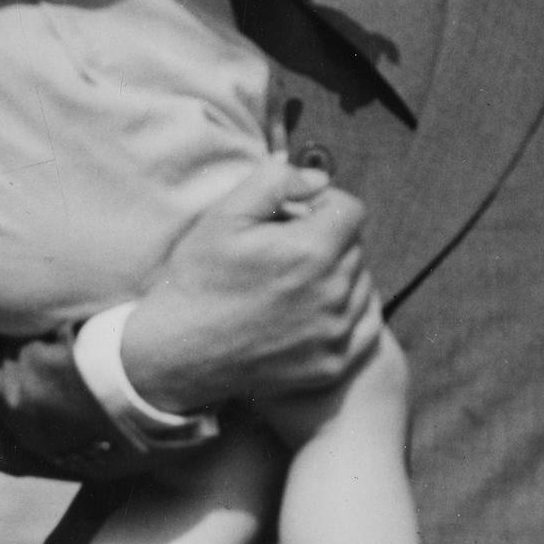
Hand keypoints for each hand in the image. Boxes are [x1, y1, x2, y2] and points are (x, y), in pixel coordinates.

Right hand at [118, 157, 381, 410]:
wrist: (177, 353)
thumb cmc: (199, 278)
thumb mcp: (225, 215)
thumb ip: (276, 181)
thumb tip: (320, 179)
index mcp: (311, 251)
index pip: (350, 210)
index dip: (323, 205)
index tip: (295, 218)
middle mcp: (333, 293)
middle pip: (355, 247)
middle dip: (328, 240)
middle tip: (285, 252)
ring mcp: (336, 333)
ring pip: (362, 285)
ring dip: (338, 277)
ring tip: (294, 284)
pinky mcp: (334, 364)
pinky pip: (365, 325)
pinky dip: (347, 314)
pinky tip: (312, 312)